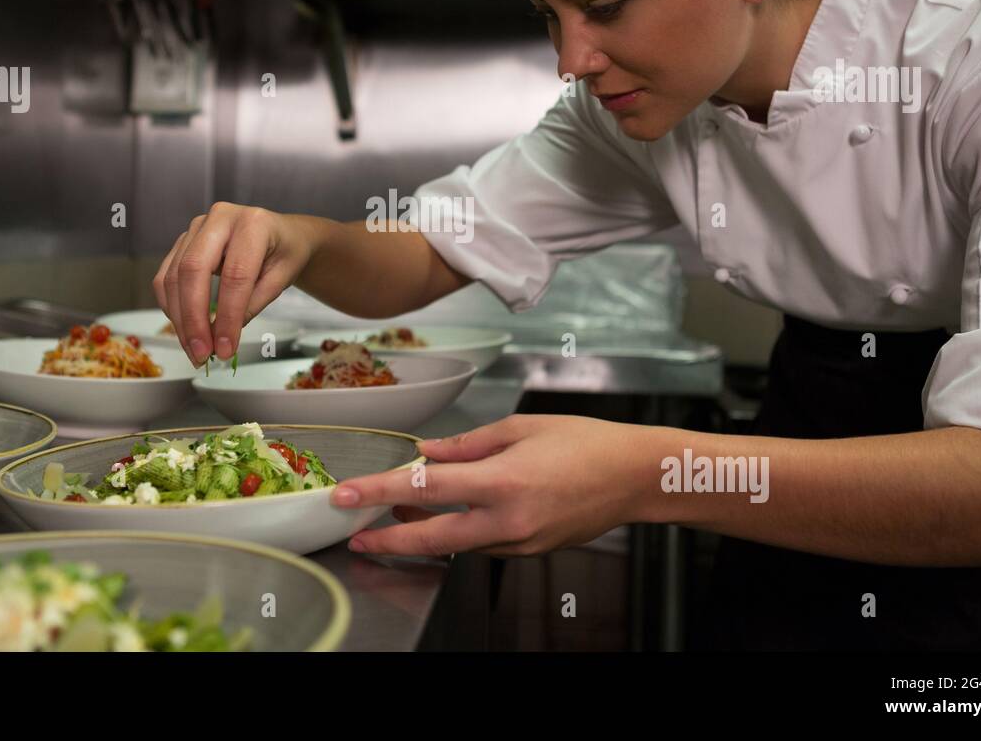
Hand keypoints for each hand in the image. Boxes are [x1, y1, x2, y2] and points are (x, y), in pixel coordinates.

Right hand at [153, 203, 316, 365]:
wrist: (280, 234)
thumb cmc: (284, 253)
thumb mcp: (282, 278)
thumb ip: (253, 304)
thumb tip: (223, 337)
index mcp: (253, 223)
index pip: (235, 275)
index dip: (228, 317)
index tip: (226, 348)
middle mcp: (220, 218)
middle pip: (193, 270)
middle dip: (194, 319)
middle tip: (201, 353)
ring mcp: (196, 228)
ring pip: (174, 276)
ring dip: (180, 319)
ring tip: (194, 349)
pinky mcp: (182, 242)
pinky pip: (165, 276)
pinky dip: (171, 307)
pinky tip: (184, 329)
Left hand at [330, 414, 658, 556]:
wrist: (634, 478)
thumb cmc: (585, 443)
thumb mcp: (520, 428)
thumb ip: (466, 444)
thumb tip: (426, 454)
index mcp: (502, 480)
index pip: (425, 488)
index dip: (378, 491)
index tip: (345, 495)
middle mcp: (507, 519)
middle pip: (430, 537)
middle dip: (386, 538)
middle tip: (354, 536)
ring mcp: (518, 542)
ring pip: (454, 544)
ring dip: (421, 531)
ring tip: (396, 513)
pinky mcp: (528, 551)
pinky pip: (481, 544)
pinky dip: (456, 532)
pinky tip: (445, 514)